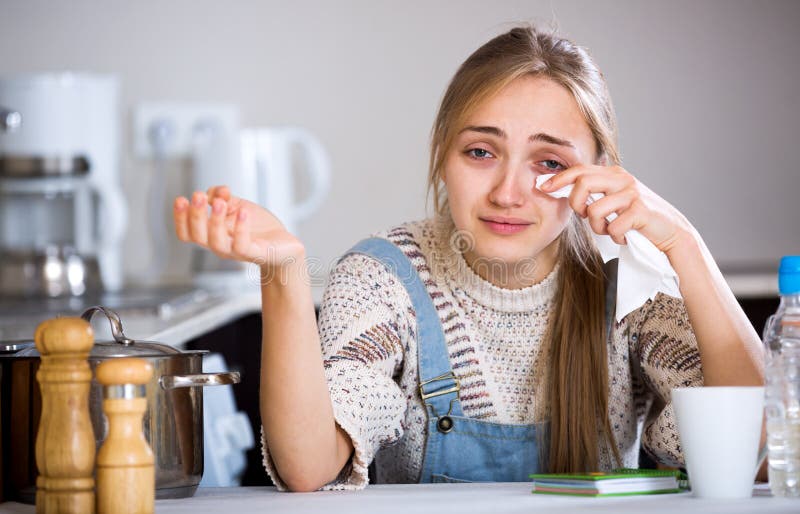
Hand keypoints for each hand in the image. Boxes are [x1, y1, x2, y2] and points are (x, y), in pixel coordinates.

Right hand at [173, 186, 304, 267]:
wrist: (284, 244)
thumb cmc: (258, 227)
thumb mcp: (236, 205)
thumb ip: (221, 196)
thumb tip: (213, 191)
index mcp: (212, 234)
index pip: (186, 233)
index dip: (180, 218)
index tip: (181, 199)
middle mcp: (221, 245)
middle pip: (197, 237)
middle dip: (195, 215)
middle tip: (197, 196)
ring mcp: (236, 251)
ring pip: (216, 243)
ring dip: (215, 221)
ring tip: (219, 203)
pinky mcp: (255, 253)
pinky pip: (242, 245)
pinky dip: (241, 228)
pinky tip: (242, 213)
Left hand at [540, 165, 691, 252]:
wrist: (670, 232)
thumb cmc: (636, 219)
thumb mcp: (612, 201)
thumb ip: (593, 194)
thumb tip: (562, 192)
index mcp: (613, 174)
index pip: (580, 170)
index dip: (558, 178)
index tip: (542, 187)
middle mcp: (622, 179)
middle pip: (583, 183)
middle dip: (576, 204)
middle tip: (585, 216)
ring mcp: (632, 194)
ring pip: (595, 210)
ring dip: (599, 228)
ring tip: (611, 230)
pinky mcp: (641, 211)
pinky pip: (613, 227)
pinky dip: (615, 237)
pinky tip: (625, 236)